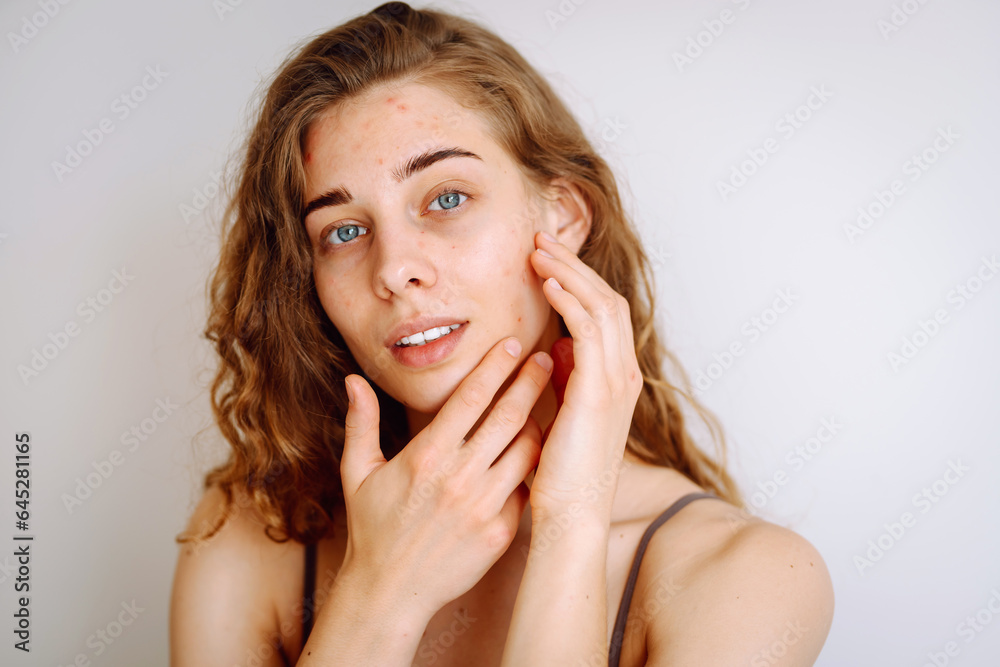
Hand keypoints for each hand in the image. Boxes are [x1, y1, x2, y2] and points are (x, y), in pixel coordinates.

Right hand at [338, 337, 552, 620]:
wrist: (389, 593)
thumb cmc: (373, 530)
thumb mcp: (358, 473)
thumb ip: (361, 423)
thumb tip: (354, 380)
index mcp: (427, 456)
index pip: (472, 396)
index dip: (496, 365)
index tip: (512, 344)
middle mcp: (460, 477)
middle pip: (510, 415)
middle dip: (532, 381)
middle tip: (546, 359)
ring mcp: (484, 506)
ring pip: (527, 450)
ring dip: (538, 423)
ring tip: (543, 405)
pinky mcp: (501, 533)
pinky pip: (527, 488)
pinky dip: (532, 468)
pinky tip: (535, 453)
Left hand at [528, 231, 643, 522]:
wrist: (570, 516)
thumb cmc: (560, 472)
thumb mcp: (564, 414)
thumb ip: (566, 379)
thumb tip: (556, 348)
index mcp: (616, 380)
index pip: (605, 313)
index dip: (578, 281)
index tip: (545, 261)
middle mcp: (624, 375)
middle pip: (607, 299)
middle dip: (574, 265)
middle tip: (540, 241)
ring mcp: (616, 381)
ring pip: (601, 305)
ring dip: (569, 272)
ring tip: (537, 251)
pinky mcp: (599, 390)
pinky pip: (590, 328)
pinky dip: (570, 300)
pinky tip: (546, 283)